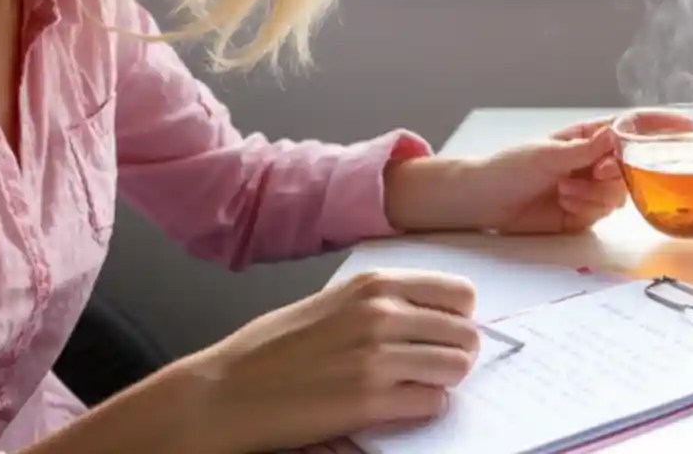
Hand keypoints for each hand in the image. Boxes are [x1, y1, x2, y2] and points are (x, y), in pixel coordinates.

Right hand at [190, 269, 478, 452]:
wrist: (226, 392)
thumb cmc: (271, 350)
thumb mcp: (331, 304)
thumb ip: (381, 303)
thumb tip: (432, 316)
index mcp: (373, 285)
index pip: (459, 293)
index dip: (458, 318)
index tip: (444, 331)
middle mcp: (381, 313)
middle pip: (466, 333)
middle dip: (455, 353)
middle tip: (431, 366)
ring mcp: (377, 357)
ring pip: (457, 368)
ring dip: (442, 381)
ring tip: (413, 385)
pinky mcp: (370, 400)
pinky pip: (433, 403)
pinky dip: (422, 407)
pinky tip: (396, 405)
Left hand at [475, 117, 628, 233]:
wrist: (486, 202)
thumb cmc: (510, 167)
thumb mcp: (549, 154)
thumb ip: (585, 148)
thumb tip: (615, 133)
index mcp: (584, 139)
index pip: (621, 134)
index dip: (634, 141)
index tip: (633, 147)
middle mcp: (590, 164)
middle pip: (626, 170)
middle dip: (614, 174)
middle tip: (597, 173)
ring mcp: (587, 190)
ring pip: (616, 194)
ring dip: (593, 194)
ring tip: (563, 191)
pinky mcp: (581, 214)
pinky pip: (600, 214)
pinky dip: (584, 209)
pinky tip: (563, 204)